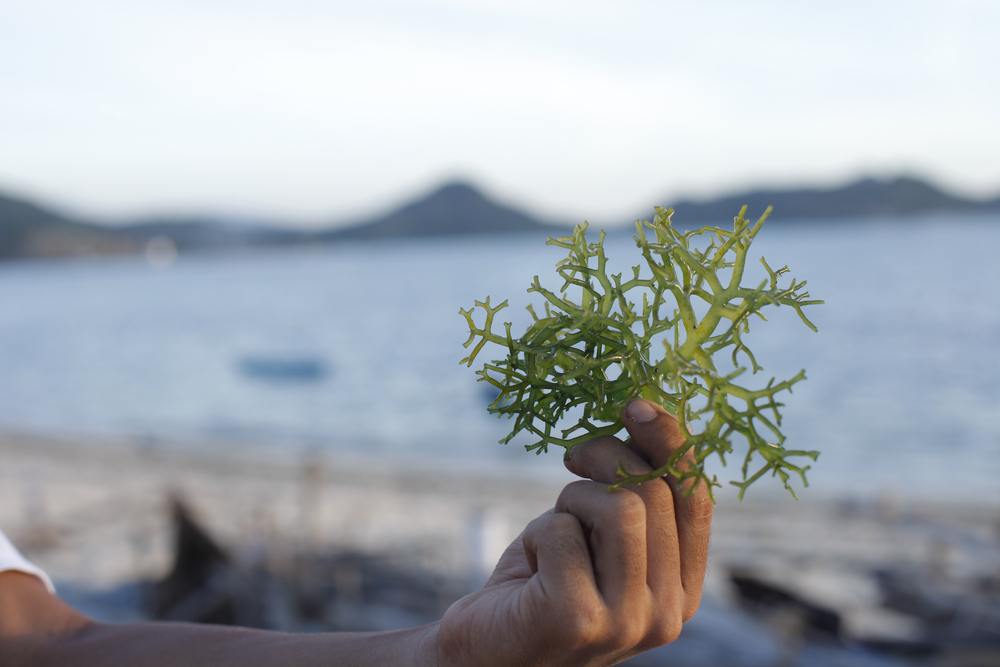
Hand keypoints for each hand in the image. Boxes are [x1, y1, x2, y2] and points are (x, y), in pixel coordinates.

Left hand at [433, 399, 713, 665]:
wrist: (485, 650)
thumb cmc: (544, 582)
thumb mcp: (601, 538)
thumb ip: (636, 499)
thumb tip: (646, 412)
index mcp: (682, 589)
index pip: (697, 499)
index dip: (671, 442)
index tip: (634, 402)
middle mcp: (668, 613)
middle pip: (656, 493)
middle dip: (606, 456)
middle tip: (572, 455)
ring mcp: (627, 622)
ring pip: (621, 507)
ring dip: (573, 498)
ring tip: (554, 524)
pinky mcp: (577, 620)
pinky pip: (563, 531)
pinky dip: (539, 531)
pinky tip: (532, 567)